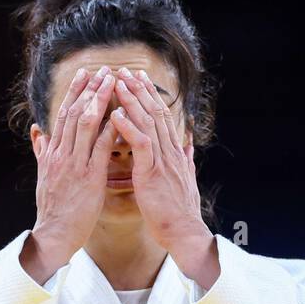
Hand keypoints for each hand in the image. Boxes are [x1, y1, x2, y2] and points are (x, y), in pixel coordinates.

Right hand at [22, 66, 117, 283]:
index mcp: (53, 152)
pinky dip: (109, 130)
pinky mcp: (88, 178)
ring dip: (100, 101)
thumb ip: (42, 150)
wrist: (53, 235)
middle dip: (90, 89)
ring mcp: (74, 165)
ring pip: (86, 125)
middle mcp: (62, 154)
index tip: (85, 73)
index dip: (75, 92)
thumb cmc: (53, 209)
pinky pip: (100, 149)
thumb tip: (38, 131)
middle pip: (75, 113)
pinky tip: (119, 116)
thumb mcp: (43, 175)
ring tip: (113, 83)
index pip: (64, 115)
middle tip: (103, 69)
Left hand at [107, 68, 212, 258]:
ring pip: (147, 122)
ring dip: (132, 101)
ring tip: (118, 83)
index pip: (161, 117)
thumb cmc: (179, 212)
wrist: (184, 232)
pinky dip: (129, 127)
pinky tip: (117, 114)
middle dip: (140, 90)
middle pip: (154, 112)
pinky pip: (140, 144)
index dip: (150, 97)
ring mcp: (162, 160)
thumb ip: (185, 159)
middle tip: (126, 71)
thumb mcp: (185, 180)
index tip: (139, 81)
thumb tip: (187, 144)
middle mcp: (169, 151)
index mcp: (174, 153)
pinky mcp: (152, 172)